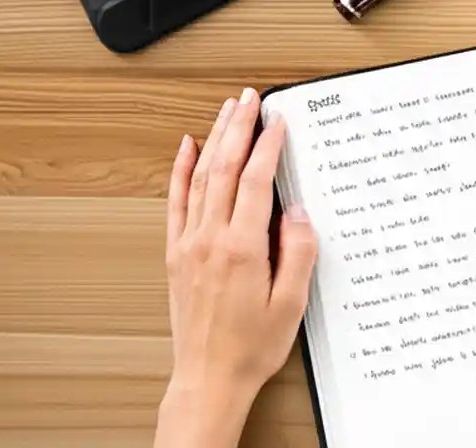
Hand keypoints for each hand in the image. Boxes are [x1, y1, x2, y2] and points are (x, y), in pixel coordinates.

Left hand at [156, 88, 317, 447]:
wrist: (209, 378)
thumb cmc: (251, 347)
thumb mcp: (291, 304)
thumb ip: (298, 254)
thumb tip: (298, 212)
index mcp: (242, 249)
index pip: (256, 182)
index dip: (268, 146)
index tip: (279, 121)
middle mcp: (210, 240)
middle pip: (224, 168)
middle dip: (239, 127)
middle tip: (251, 98)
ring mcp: (189, 244)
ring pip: (200, 177)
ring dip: (214, 138)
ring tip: (227, 110)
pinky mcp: (176, 254)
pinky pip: (176, 201)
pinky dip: (179, 170)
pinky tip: (185, 148)